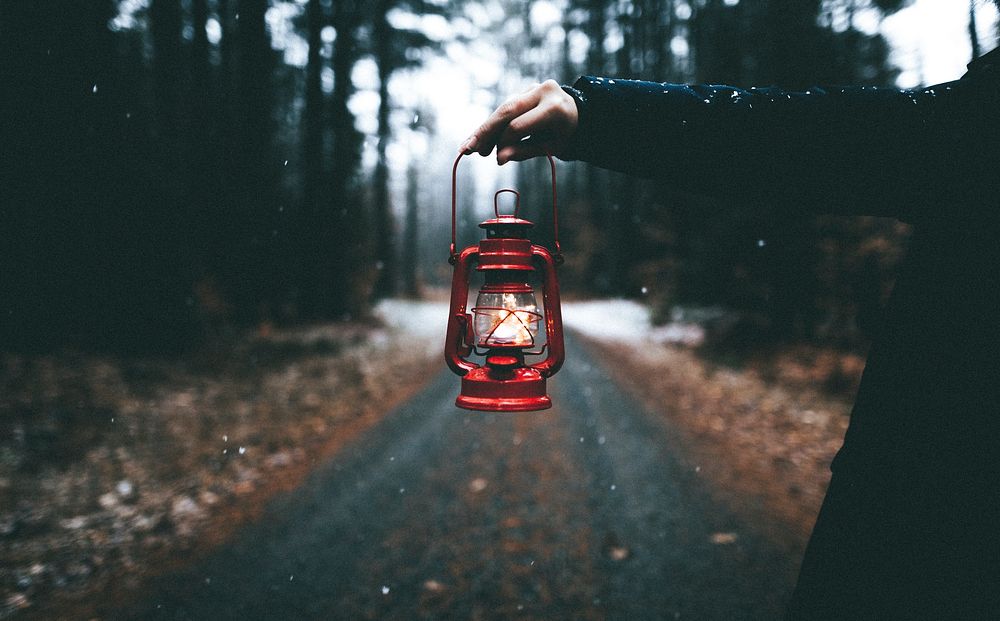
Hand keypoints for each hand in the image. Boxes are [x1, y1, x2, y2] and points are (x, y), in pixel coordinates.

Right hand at [460, 79, 578, 163]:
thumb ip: (524, 151)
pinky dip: (493, 123)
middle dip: (485, 131)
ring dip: (486, 129)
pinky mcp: (524, 90)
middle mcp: (542, 91)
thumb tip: (499, 158)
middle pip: (506, 111)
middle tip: (467, 149)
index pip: (518, 125)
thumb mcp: (549, 147)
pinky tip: (478, 138)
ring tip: (470, 148)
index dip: (504, 142)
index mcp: (553, 108)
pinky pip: (505, 108)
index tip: (496, 159)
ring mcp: (532, 87)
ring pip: (503, 108)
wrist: (577, 115)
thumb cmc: (563, 135)